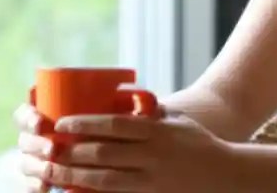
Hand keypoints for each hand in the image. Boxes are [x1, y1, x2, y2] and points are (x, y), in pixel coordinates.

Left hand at [12, 102, 246, 191]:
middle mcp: (153, 156)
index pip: (113, 125)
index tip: (60, 123)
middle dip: (72, 153)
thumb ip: (149, 112)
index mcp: (156, 132)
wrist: (229, 175)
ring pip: (106, 181)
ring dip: (75, 178)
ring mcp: (153, 181)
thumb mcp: (176, 121)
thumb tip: (122, 95)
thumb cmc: (198, 143)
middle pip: (104, 155)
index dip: (84, 123)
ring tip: (52, 174)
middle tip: (47, 150)